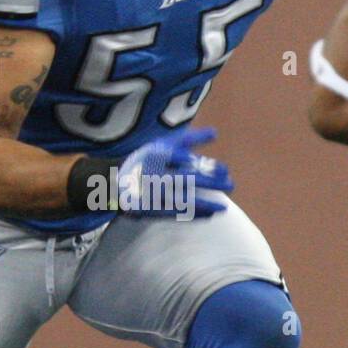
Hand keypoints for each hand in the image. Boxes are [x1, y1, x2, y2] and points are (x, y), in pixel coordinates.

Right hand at [117, 128, 233, 219]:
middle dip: (209, 183)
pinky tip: (210, 215)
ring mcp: (150, 193)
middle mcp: (152, 173)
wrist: (117, 183)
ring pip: (181, 200)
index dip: (203, 164)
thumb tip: (216, 132)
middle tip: (231, 186)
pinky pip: (175, 213)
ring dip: (204, 204)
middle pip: (185, 179)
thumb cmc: (149, 159)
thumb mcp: (164, 144)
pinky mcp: (150, 209)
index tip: (224, 169)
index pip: (182, 158)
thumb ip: (189, 138)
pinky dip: (193, 214)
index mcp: (155, 154)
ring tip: (224, 208)